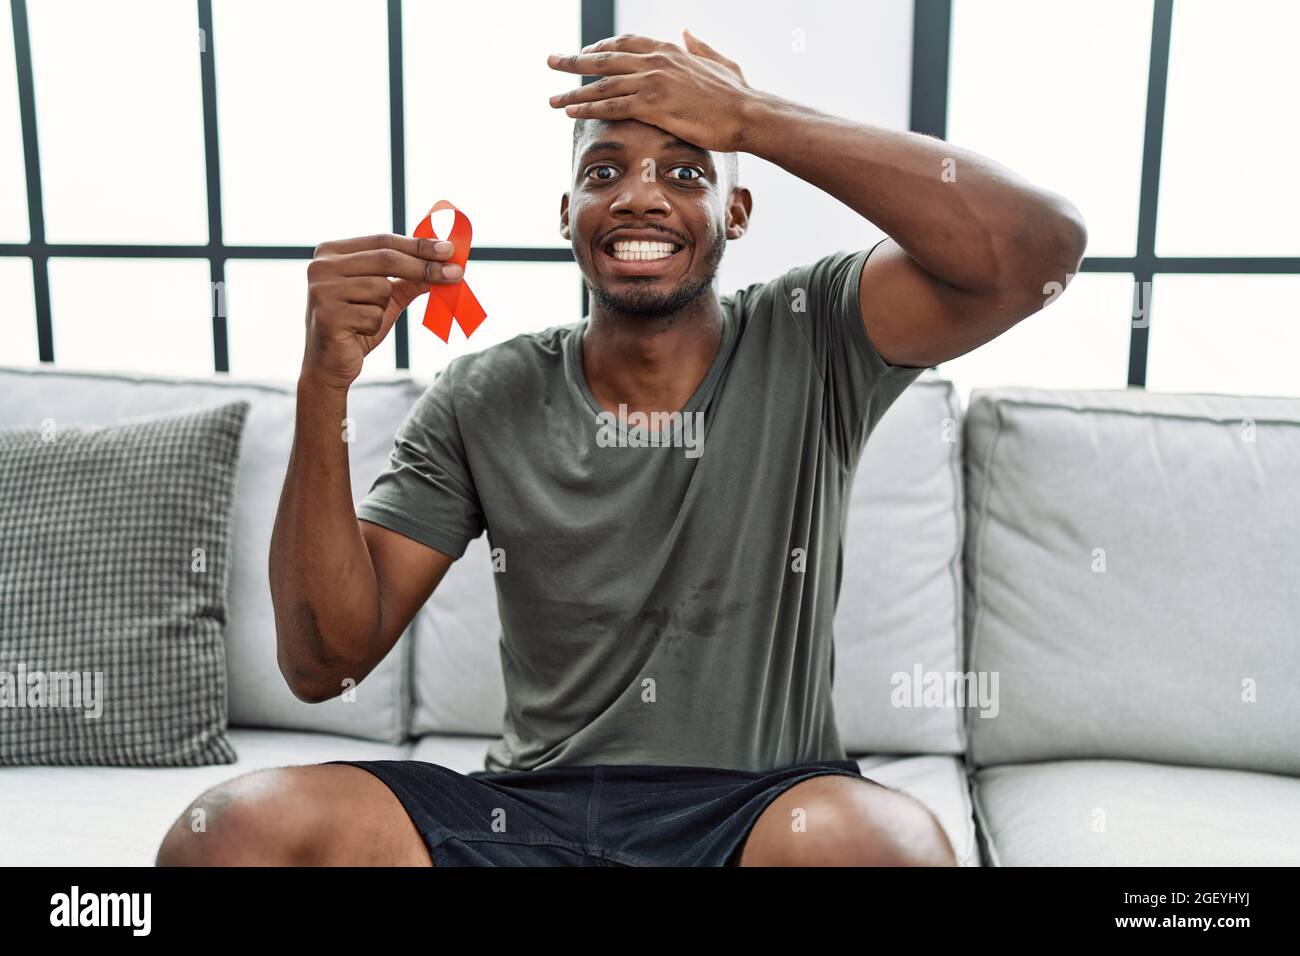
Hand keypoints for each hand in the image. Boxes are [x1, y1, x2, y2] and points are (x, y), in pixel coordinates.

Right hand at [301, 234, 461, 390]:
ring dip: (384, 308)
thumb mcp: (386, 299)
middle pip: (386, 259)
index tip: (449, 250)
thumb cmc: (357, 327)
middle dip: (424, 267)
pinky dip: (372, 327)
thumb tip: (445, 264)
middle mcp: (321, 266)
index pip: (383, 241)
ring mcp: (321, 289)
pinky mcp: (326, 315)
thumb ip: (409, 280)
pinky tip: (355, 333)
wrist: (329, 366)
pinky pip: (372, 316)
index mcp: (331, 252)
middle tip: (455, 273)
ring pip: (382, 289)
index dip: (418, 245)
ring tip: (364, 319)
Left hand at [547, 29, 752, 152]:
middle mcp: (656, 61)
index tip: (584, 53)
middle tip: (552, 62)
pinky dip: (587, 108)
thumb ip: (699, 46)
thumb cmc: (736, 95)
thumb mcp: (720, 61)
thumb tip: (686, 32)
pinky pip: (611, 106)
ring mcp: (652, 82)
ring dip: (573, 91)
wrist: (746, 114)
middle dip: (575, 61)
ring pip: (602, 84)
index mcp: (668, 50)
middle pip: (604, 59)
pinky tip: (571, 111)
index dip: (601, 48)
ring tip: (552, 98)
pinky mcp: (652, 106)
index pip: (625, 44)